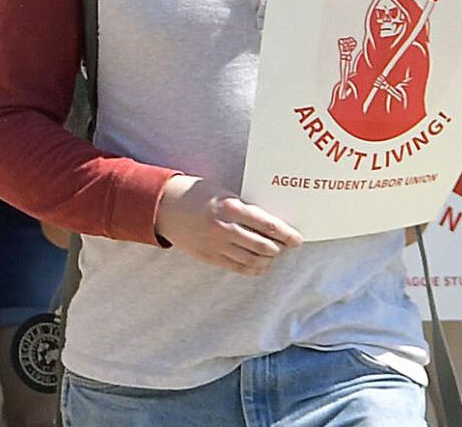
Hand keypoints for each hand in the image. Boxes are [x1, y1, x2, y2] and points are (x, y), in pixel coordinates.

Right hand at [153, 174, 301, 275]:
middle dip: (279, 248)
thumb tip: (269, 224)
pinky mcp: (209, 257)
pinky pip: (238, 268)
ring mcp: (216, 245)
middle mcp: (225, 228)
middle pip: (264, 246)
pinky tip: (259, 265)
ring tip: (272, 254)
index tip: (297, 239)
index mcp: (230, 207)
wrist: (163, 205)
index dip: (287, 235)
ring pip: (253, 260)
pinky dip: (253, 269)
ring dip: (267, 259)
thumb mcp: (221, 192)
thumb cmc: (195, 193)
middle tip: (286, 246)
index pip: (268, 225)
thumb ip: (243, 207)